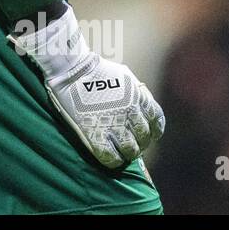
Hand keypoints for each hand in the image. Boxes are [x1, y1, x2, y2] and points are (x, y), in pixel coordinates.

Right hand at [8, 5, 165, 168]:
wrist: (72, 69)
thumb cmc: (96, 69)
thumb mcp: (125, 76)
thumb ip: (136, 92)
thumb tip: (142, 103)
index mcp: (138, 97)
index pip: (156, 120)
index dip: (154, 131)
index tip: (149, 135)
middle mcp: (131, 112)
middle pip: (144, 137)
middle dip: (140, 143)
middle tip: (132, 144)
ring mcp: (114, 124)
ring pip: (130, 149)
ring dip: (128, 153)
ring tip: (122, 153)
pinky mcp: (96, 133)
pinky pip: (110, 156)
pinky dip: (113, 160)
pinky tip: (111, 158)